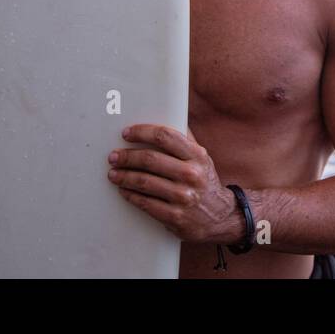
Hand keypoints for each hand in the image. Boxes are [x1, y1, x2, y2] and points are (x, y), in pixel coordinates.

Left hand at [108, 123, 239, 244]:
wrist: (220, 216)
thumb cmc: (204, 181)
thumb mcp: (201, 158)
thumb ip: (185, 140)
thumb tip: (166, 117)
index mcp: (197, 155)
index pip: (165, 136)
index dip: (142, 132)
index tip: (127, 133)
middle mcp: (191, 174)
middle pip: (150, 159)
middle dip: (127, 157)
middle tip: (113, 156)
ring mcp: (183, 196)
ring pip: (144, 182)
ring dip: (124, 177)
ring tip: (113, 173)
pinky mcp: (175, 216)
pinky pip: (146, 203)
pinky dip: (130, 195)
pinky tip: (124, 190)